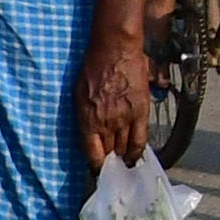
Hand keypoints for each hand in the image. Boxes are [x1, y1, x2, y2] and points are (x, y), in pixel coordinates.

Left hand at [74, 31, 152, 167]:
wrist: (114, 49)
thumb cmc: (92, 68)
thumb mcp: (78, 95)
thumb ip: (85, 117)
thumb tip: (89, 134)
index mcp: (87, 121)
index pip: (92, 155)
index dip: (95, 166)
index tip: (97, 169)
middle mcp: (106, 124)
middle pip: (108, 154)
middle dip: (109, 162)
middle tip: (111, 166)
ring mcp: (125, 119)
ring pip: (124, 149)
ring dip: (122, 157)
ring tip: (122, 162)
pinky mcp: (141, 112)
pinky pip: (140, 139)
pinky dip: (137, 151)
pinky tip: (135, 157)